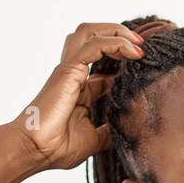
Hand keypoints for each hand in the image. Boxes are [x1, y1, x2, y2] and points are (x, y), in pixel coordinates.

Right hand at [9, 22, 146, 171]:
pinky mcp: (68, 70)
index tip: (148, 65)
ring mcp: (70, 70)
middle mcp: (75, 74)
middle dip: (120, 35)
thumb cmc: (57, 148)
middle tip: (143, 46)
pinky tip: (133, 52)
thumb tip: (126, 133)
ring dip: (117, 31)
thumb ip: (109, 132)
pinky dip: (115, 42)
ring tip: (138, 42)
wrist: (35, 151)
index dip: (126, 60)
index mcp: (81, 88)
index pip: (105, 63)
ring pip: (90, 32)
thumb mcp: (94, 140)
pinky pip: (94, 45)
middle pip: (94, 37)